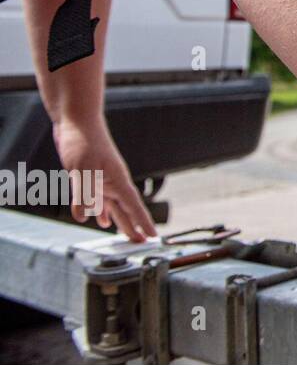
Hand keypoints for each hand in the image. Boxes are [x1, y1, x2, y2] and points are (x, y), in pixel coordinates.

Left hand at [52, 118, 156, 241]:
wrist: (76, 121)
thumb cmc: (83, 141)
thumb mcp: (81, 170)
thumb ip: (84, 194)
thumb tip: (85, 217)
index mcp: (117, 179)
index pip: (134, 205)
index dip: (143, 222)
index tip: (153, 236)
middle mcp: (112, 182)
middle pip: (126, 209)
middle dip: (134, 226)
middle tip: (141, 243)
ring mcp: (101, 180)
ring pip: (113, 206)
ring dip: (119, 221)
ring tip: (125, 236)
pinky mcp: (89, 177)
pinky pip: (97, 200)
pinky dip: (100, 211)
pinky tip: (100, 220)